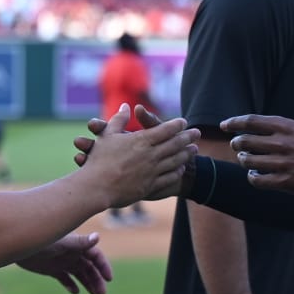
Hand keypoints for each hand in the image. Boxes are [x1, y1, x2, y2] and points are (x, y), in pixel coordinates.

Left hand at [16, 232, 113, 293]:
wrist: (20, 246)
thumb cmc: (43, 240)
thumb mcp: (63, 243)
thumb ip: (80, 242)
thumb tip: (98, 237)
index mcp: (78, 246)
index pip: (96, 256)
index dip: (103, 266)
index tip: (109, 279)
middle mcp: (72, 254)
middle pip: (89, 268)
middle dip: (97, 280)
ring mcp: (62, 262)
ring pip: (79, 274)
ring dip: (88, 283)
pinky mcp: (52, 269)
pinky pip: (65, 278)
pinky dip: (70, 285)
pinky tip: (75, 292)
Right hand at [74, 104, 197, 206]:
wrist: (95, 188)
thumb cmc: (98, 161)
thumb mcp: (107, 136)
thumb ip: (118, 120)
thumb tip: (125, 106)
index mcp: (141, 141)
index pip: (165, 130)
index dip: (176, 125)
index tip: (184, 122)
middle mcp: (150, 155)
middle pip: (175, 144)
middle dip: (188, 137)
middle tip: (198, 133)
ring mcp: (152, 171)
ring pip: (175, 160)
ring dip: (186, 154)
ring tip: (195, 149)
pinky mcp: (150, 186)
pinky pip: (169, 177)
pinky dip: (176, 171)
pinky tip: (181, 168)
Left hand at [220, 114, 293, 197]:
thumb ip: (287, 128)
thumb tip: (268, 128)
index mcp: (288, 127)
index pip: (252, 121)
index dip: (234, 122)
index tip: (225, 125)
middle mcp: (282, 144)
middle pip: (246, 141)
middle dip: (237, 143)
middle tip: (236, 145)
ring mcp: (282, 164)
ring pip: (248, 161)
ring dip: (243, 160)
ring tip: (246, 160)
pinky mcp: (285, 182)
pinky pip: (257, 180)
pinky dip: (252, 177)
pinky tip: (255, 175)